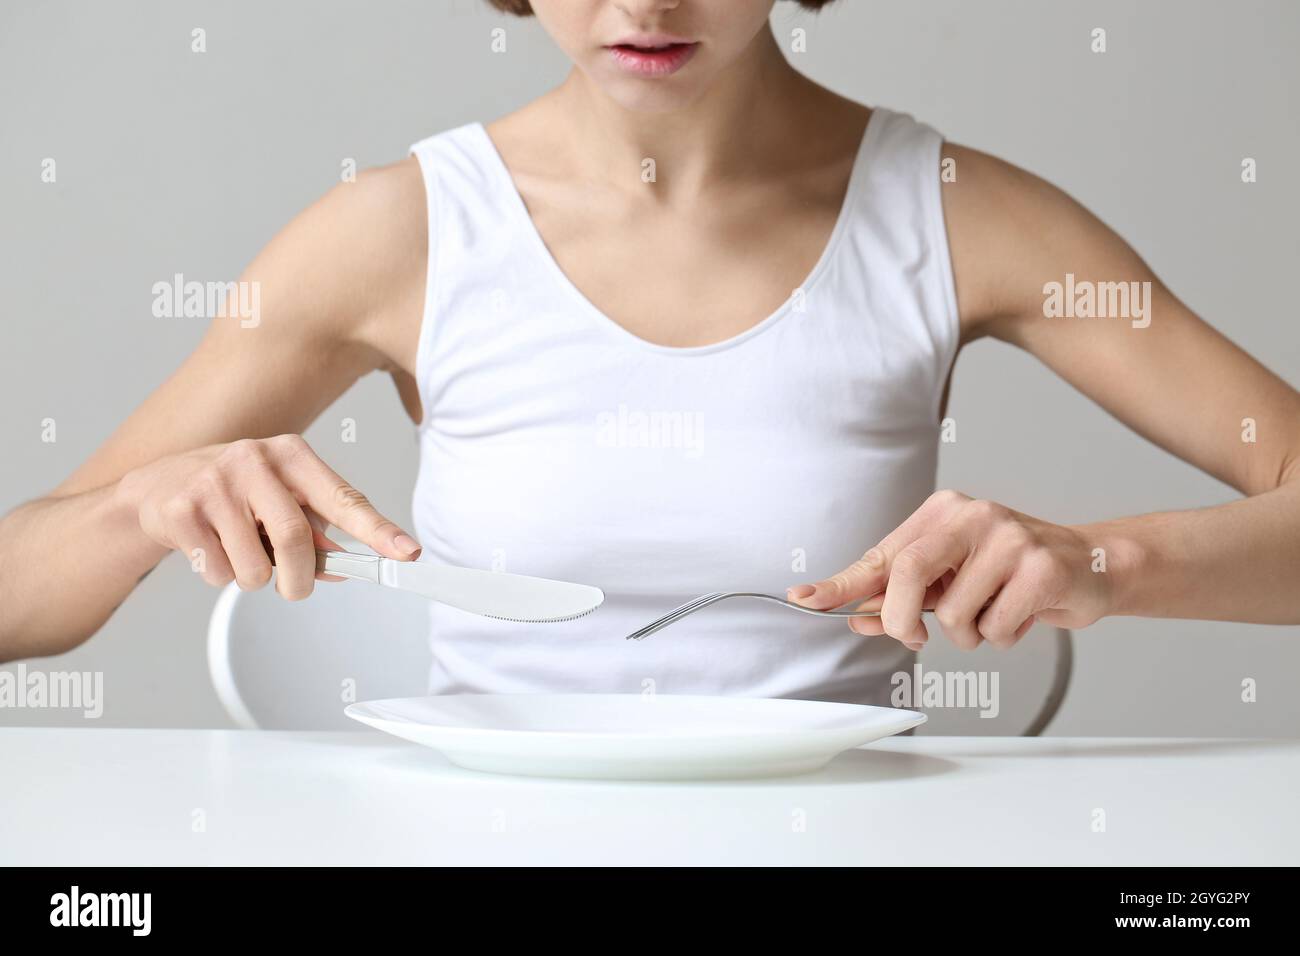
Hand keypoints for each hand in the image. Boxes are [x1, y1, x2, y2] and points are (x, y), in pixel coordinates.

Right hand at [116, 434, 419, 599]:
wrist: (156, 487)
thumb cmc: (233, 492)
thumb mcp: (278, 498)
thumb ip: (314, 531)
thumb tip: (345, 567)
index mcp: (291, 454)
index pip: (344, 498)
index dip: (377, 530)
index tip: (407, 553)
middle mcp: (254, 459)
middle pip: (296, 540)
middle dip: (298, 579)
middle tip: (294, 589)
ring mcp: (214, 482)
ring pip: (255, 567)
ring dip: (253, 577)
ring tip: (237, 551)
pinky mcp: (180, 510)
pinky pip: (218, 572)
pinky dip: (220, 575)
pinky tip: (207, 547)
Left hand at [787, 490, 1113, 650]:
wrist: (1090, 565)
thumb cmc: (1011, 572)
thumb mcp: (952, 578)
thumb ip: (904, 595)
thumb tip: (858, 615)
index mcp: (942, 512)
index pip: (881, 554)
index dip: (841, 583)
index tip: (804, 598)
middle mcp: (972, 515)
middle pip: (909, 574)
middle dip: (903, 620)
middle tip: (916, 637)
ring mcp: (1009, 538)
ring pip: (955, 615)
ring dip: (969, 634)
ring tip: (995, 612)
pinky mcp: (1041, 568)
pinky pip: (996, 628)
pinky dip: (1003, 637)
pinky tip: (1024, 614)